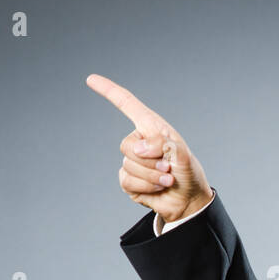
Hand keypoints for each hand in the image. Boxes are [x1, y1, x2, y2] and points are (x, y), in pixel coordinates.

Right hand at [86, 73, 213, 224]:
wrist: (188, 200)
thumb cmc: (188, 173)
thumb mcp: (182, 154)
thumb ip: (161, 144)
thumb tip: (138, 149)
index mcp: (151, 127)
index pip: (127, 104)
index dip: (109, 90)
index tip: (91, 79)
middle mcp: (139, 141)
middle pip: (127, 145)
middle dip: (150, 160)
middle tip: (169, 167)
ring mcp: (132, 161)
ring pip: (129, 165)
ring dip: (152, 176)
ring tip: (168, 179)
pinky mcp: (129, 180)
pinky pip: (128, 181)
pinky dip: (146, 186)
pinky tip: (159, 187)